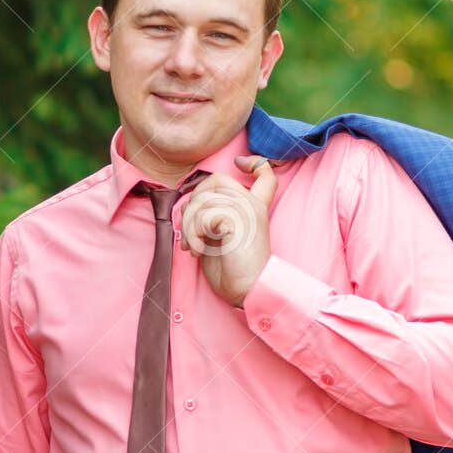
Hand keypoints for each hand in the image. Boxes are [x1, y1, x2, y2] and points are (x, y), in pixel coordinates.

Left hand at [179, 154, 278, 306]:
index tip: (240, 162)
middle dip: (193, 201)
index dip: (254, 162)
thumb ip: (211, 216)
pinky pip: (204, 215)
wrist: (248, 290)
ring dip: (188, 224)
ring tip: (191, 246)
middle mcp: (253, 204)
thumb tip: (187, 203)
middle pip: (217, 179)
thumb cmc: (233, 271)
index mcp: (254, 207)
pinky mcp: (238, 219)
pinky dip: (193, 234)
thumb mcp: (219, 236)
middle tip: (188, 229)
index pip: (265, 172)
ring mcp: (247, 210)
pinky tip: (197, 251)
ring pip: (203, 199)